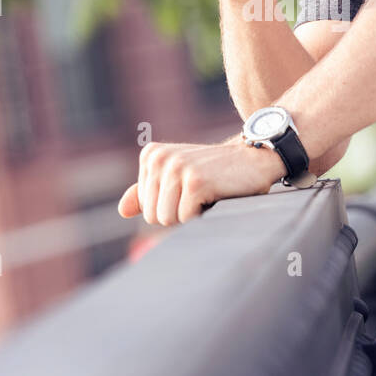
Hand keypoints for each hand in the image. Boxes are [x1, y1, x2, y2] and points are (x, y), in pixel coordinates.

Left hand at [117, 133, 283, 225]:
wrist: (253, 159)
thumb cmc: (215, 172)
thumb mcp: (178, 178)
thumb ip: (148, 193)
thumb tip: (122, 210)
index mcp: (151, 155)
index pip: (145, 207)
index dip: (171, 206)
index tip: (190, 188)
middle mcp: (159, 158)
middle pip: (153, 216)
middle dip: (179, 214)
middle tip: (199, 193)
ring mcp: (177, 168)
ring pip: (167, 219)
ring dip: (190, 215)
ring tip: (206, 193)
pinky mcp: (195, 181)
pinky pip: (186, 219)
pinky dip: (203, 214)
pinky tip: (216, 194)